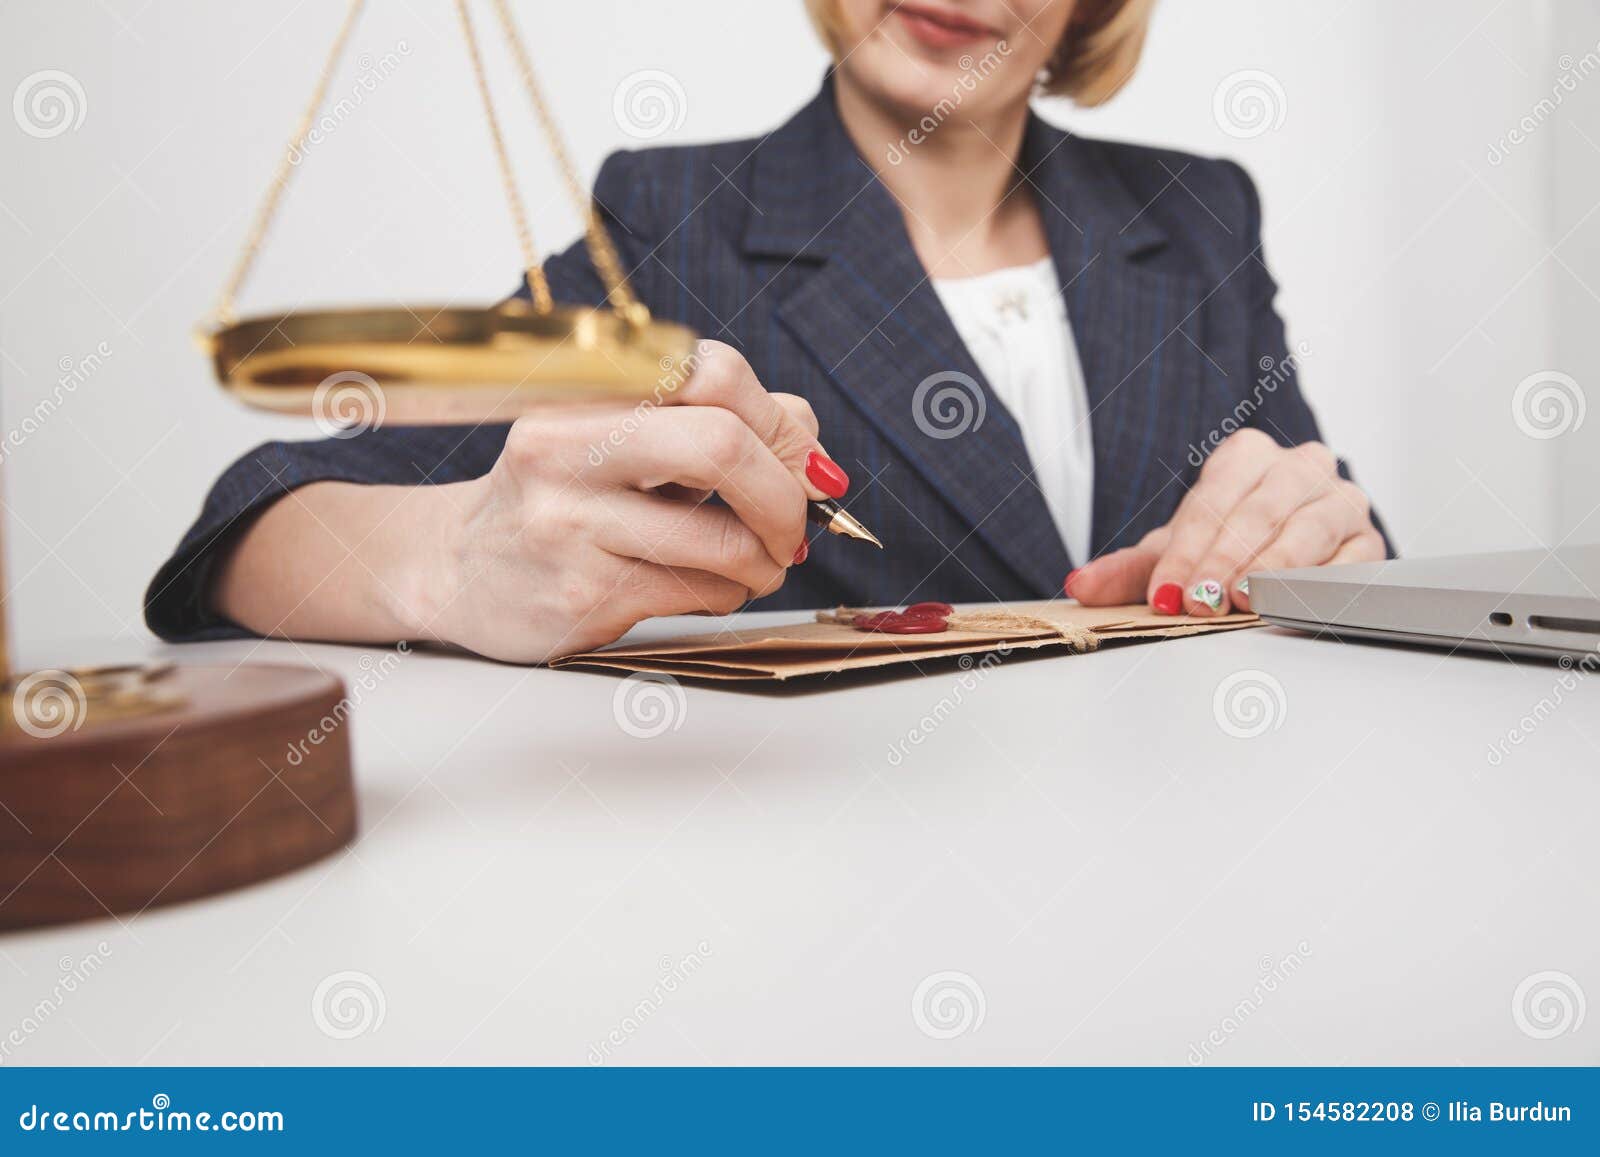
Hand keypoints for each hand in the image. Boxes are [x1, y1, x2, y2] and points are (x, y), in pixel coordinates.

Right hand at [413, 341, 843, 662]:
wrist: (456, 569)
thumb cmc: (563, 495)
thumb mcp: (621, 439)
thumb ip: (717, 424)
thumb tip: (812, 448)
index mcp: (585, 391)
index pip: (713, 374)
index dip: (780, 425)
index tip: (803, 465)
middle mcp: (567, 447)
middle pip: (723, 447)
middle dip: (785, 496)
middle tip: (795, 526)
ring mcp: (568, 525)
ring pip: (723, 541)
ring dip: (764, 562)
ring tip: (754, 565)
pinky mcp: (580, 596)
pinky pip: (697, 593)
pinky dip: (727, 593)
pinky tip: (706, 588)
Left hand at [1064, 429, 1383, 615]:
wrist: (1279, 555)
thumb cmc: (1223, 545)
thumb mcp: (1174, 554)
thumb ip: (1128, 569)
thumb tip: (1080, 584)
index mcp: (1247, 456)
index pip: (1213, 500)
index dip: (1186, 551)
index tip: (1166, 594)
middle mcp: (1300, 467)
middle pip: (1261, 510)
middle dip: (1225, 559)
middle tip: (1201, 601)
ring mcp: (1340, 501)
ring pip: (1310, 527)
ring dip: (1274, 567)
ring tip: (1243, 600)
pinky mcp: (1368, 542)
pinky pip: (1352, 560)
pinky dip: (1321, 584)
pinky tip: (1293, 605)